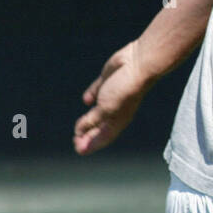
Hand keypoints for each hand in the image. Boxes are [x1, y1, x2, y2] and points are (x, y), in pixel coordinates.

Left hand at [73, 40, 153, 154]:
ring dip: (88, 121)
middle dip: (88, 136)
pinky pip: (97, 91)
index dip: (91, 145)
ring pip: (97, 112)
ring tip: (78, 128)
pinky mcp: (108, 81)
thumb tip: (80, 131)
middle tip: (75, 141)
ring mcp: (111, 96)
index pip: (103, 137)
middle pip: (100, 128)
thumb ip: (92, 121)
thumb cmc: (124, 89)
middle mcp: (115, 111)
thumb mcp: (105, 109)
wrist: (137, 64)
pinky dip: (91, 96)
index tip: (78, 149)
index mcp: (117, 121)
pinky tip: (86, 100)